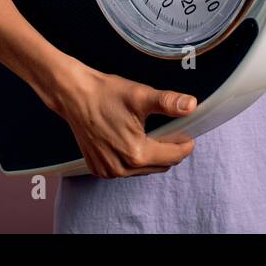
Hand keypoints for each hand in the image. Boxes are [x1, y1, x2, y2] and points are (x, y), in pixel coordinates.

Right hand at [48, 59, 196, 177]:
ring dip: (152, 155)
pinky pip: (126, 169)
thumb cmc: (106, 94)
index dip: (185, 144)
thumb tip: (191, 105)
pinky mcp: (98, 169)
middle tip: (172, 130)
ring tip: (152, 134)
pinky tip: (131, 140)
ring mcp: (108, 171)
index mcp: (135, 153)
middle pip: (161, 165)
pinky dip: (134, 158)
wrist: (74, 95)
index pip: (174, 156)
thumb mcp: (141, 95)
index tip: (189, 133)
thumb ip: (168, 102)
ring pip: (144, 169)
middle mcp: (121, 169)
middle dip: (169, 150)